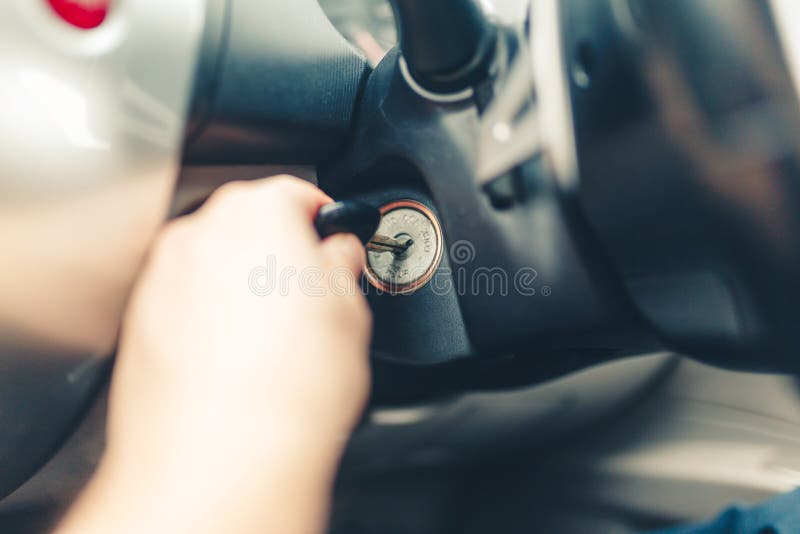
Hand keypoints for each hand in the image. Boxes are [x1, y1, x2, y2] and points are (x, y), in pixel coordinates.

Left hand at [56, 176, 371, 533]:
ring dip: (242, 286)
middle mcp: (199, 234)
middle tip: (310, 296)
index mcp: (257, 212)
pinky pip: (186, 303)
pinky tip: (238, 359)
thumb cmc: (288, 387)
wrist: (222, 457)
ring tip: (274, 340)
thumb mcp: (351, 310)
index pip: (298, 191)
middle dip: (280, 251)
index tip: (334, 241)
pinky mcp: (140, 321)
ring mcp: (162, 277)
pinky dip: (210, 318)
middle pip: (250, 224)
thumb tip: (340, 255)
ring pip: (215, 265)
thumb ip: (344, 264)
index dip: (325, 218)